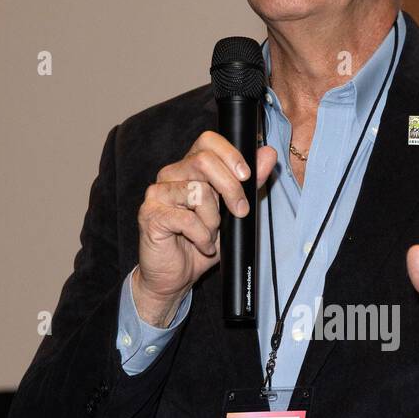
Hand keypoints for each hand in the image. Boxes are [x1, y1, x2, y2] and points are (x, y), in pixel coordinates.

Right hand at [133, 131, 277, 324]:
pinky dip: (202, 236)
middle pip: (204, 161)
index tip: (246, 177)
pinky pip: (187, 218)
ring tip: (209, 235)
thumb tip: (268, 154)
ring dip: (213, 220)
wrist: (176, 276)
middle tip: (239, 212)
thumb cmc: (202, 244)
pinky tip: (201, 245)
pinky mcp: (150, 214)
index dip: (230, 155)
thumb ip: (250, 184)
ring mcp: (157, 193)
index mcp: (189, 168)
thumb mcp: (234, 213)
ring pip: (198, 191)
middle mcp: (170, 175)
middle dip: (231, 188)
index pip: (207, 141)